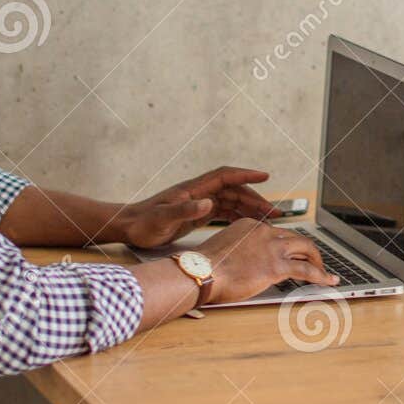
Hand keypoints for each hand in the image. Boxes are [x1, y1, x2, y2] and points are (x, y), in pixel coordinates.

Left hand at [118, 166, 280, 247]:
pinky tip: (248, 225)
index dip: (246, 175)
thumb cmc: (143, 223)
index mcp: (194, 189)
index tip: (265, 176)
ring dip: (250, 209)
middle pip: (234, 191)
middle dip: (256, 199)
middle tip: (274, 212)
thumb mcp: (163, 218)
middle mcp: (199, 193)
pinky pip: (224, 212)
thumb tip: (209, 203)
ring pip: (232, 202)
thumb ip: (186, 210)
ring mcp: (199, 202)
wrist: (129, 227)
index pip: (226, 176)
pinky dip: (238, 216)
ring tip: (268, 220)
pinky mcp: (197, 213)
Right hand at [193, 218, 337, 302]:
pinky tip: (328, 281)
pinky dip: (321, 276)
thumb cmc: (204, 267)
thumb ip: (241, 252)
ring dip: (317, 261)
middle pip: (296, 237)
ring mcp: (272, 248)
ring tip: (323, 271)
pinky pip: (307, 270)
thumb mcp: (224, 250)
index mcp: (251, 225)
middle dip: (308, 250)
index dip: (288, 245)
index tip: (292, 253)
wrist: (200, 272)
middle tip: (314, 260)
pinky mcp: (277, 266)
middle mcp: (264, 232)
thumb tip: (249, 264)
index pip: (277, 233)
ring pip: (306, 249)